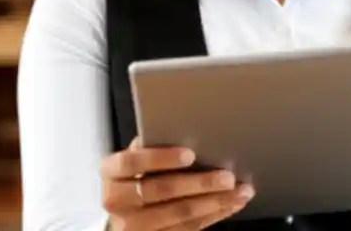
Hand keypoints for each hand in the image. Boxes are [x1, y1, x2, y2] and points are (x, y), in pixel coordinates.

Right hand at [102, 138, 255, 229]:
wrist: (123, 215)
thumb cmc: (135, 177)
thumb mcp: (135, 160)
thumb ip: (151, 147)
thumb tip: (185, 130)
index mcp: (111, 172)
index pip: (132, 162)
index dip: (160, 158)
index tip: (190, 154)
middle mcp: (117, 200)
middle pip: (160, 190)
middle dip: (199, 183)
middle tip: (228, 176)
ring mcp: (132, 225)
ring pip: (178, 214)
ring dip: (214, 202)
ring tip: (239, 191)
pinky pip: (187, 228)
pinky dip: (213, 215)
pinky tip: (230, 205)